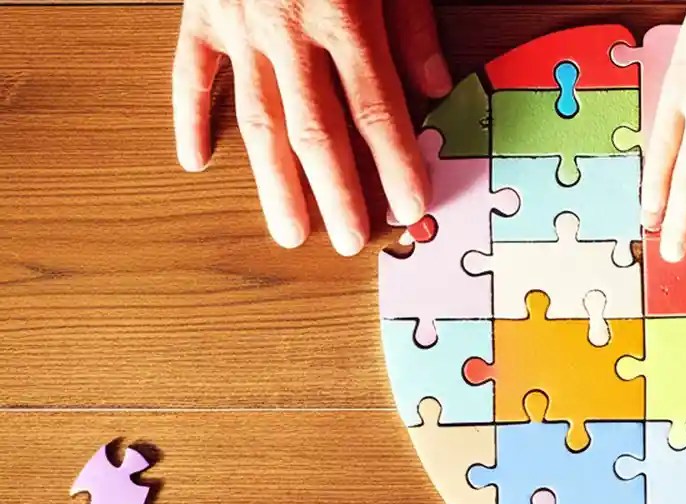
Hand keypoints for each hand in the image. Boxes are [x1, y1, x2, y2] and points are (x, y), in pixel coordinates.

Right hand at [172, 0, 450, 254]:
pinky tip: (195, 162)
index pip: (376, 108)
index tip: (412, 207)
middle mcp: (288, 29)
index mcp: (343, 14)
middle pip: (315, 129)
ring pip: (256, 119)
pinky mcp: (200, 13)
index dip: (396, 163)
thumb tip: (437, 89)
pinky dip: (190, 117)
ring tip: (289, 231)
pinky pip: (190, 74)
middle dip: (336, 192)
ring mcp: (238, 26)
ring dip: (273, 182)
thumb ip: (412, 25)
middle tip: (350, 241)